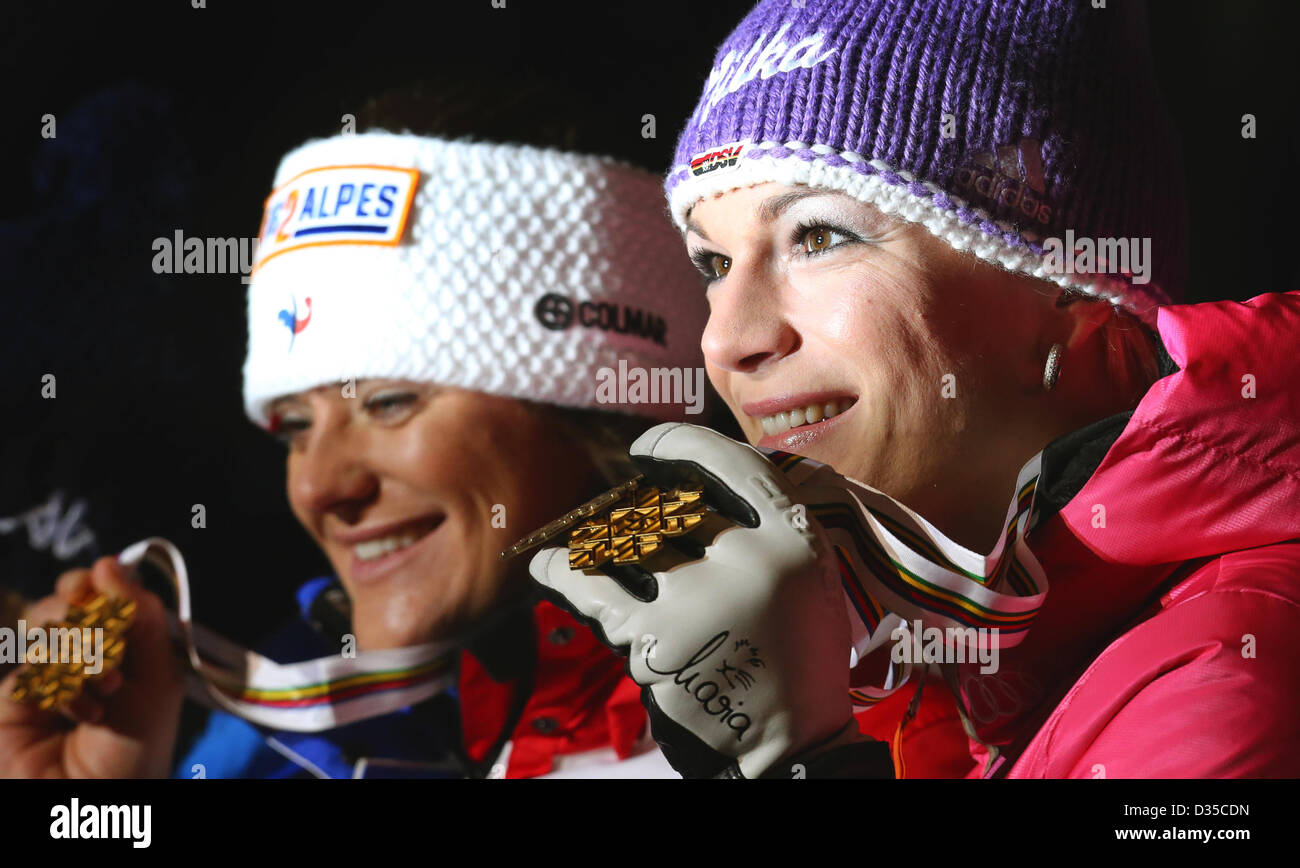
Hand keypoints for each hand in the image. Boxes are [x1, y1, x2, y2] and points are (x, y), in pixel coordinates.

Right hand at [0, 557, 184, 777]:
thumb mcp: (157, 675)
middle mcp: (86, 654)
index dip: (102, 581)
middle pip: (69, 600)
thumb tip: (106, 562)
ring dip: (80, 653)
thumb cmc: (138, 744)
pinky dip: (61, 684)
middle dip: (84, 609)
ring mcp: (48, 673)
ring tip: (107, 689)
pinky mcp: (17, 696)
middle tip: (104, 634)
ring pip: (47, 627)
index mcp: (126, 645)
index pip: (107, 592)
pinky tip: (82, 712)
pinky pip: (31, 665)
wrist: (100, 798)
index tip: (102, 576)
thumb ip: (140, 616)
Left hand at [530, 423, 885, 777]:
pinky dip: (561, 571)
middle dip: (637, 508)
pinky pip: (589, 585)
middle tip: (623, 516)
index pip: (733, 462)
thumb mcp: (807, 576)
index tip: (650, 449)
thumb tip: (696, 473)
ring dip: (597, 538)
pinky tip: (549, 566)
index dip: (681, 445)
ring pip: (625, 537)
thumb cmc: (796, 656)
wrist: (790, 745)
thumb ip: (766, 525)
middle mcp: (751, 561)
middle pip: (671, 503)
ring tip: (581, 541)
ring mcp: (699, 598)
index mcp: (796, 538)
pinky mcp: (654, 638)